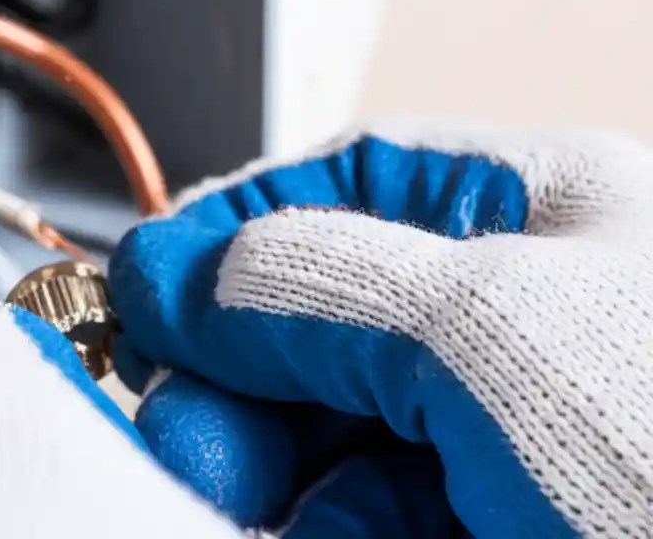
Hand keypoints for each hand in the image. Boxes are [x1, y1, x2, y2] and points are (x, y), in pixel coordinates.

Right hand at [112, 120, 652, 535]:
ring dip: (268, 478)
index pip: (346, 188)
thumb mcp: (495, 335)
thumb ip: (315, 284)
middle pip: (319, 326)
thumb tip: (178, 270)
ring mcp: (505, 445)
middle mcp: (521, 327)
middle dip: (240, 381)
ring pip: (330, 442)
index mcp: (548, 220)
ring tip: (241, 508)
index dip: (230, 233)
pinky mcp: (488, 527)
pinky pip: (360, 521)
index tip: (143, 296)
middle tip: (188, 438)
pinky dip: (319, 533)